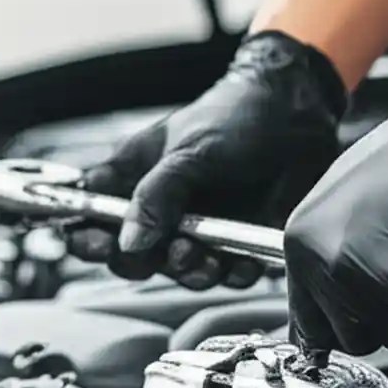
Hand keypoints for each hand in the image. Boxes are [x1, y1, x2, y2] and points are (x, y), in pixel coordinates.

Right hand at [66, 31, 345, 289]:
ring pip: (179, 270)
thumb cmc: (237, 116)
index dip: (88, 235)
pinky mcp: (236, 241)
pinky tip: (241, 259)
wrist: (299, 114)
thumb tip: (129, 242)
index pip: (93, 213)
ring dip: (192, 271)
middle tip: (171, 251)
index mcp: (137, 175)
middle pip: (133, 255)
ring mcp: (199, 226)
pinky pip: (227, 273)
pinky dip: (234, 273)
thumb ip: (155, 197)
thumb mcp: (190, 152)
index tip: (99, 244)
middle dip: (148, 262)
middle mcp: (163, 206)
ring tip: (208, 255)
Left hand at [284, 40, 387, 354]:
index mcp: (304, 246)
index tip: (361, 317)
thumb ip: (325, 254)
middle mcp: (337, 270)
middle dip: (386, 317)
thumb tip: (320, 307)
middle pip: (358, 339)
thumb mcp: (340, 199)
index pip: (311, 326)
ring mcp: (387, 286)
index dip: (344, 321)